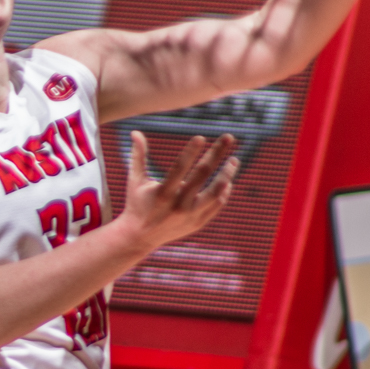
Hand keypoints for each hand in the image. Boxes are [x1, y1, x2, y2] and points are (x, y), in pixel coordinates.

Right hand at [116, 131, 239, 248]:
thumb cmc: (138, 203)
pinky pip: (216, 205)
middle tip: (229, 137)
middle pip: (202, 175)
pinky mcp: (198, 223)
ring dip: (227, 175)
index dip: (190, 152)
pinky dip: (224, 192)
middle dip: (216, 154)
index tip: (200, 137)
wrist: (140, 237)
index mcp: (162, 193)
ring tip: (234, 160)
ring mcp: (190, 216)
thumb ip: (138, 156)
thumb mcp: (135, 180)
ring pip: (215, 193)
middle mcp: (178, 205)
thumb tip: (135, 131)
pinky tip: (227, 180)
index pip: (179, 169)